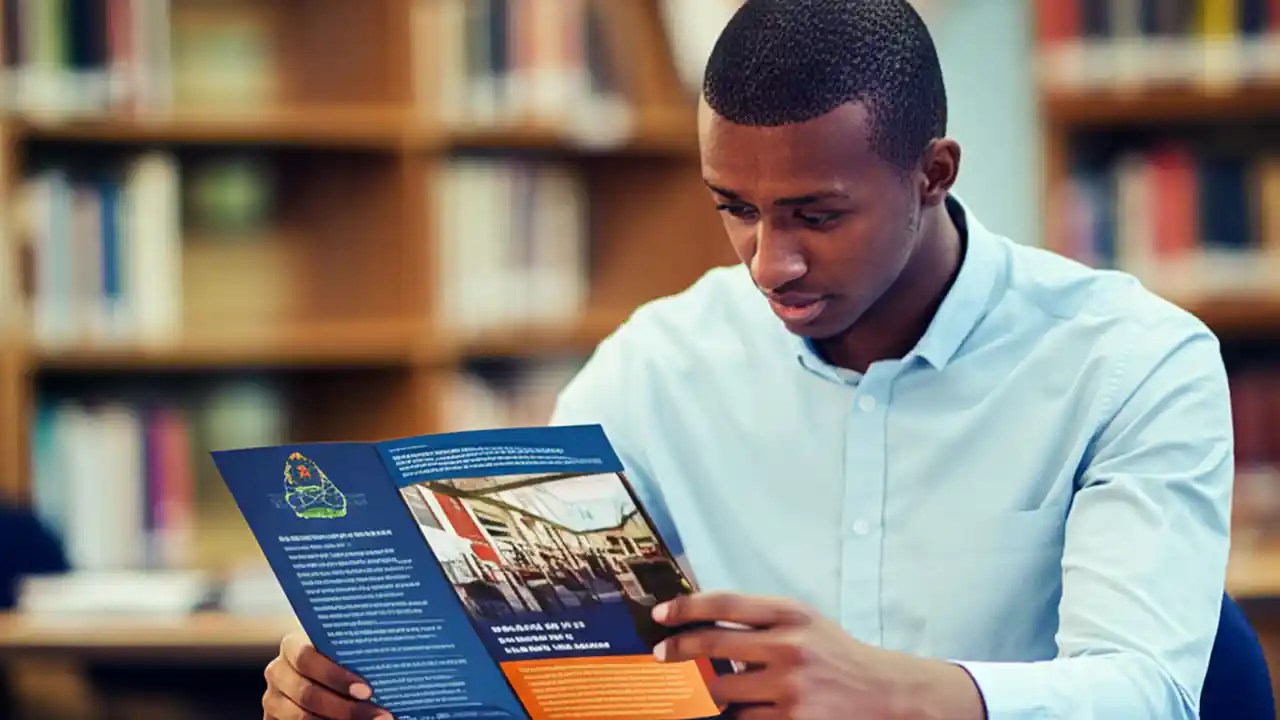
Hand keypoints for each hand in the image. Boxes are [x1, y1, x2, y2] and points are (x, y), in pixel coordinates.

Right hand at [263, 632, 391, 719]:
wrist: (314, 670)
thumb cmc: (339, 654)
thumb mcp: (342, 648)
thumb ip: (356, 652)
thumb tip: (398, 659)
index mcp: (292, 646)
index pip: (307, 658)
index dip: (336, 676)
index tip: (367, 690)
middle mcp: (277, 672)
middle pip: (307, 694)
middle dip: (347, 709)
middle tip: (381, 716)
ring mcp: (272, 699)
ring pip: (303, 718)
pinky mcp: (273, 719)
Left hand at [650, 593, 985, 719]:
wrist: (887, 694)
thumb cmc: (837, 655)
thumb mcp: (805, 623)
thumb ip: (759, 620)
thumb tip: (700, 622)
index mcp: (791, 614)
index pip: (724, 604)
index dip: (685, 607)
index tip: (661, 614)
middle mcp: (789, 647)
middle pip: (712, 645)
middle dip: (677, 651)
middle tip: (661, 655)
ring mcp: (790, 688)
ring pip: (722, 692)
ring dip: (707, 692)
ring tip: (705, 690)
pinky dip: (736, 716)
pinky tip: (739, 710)